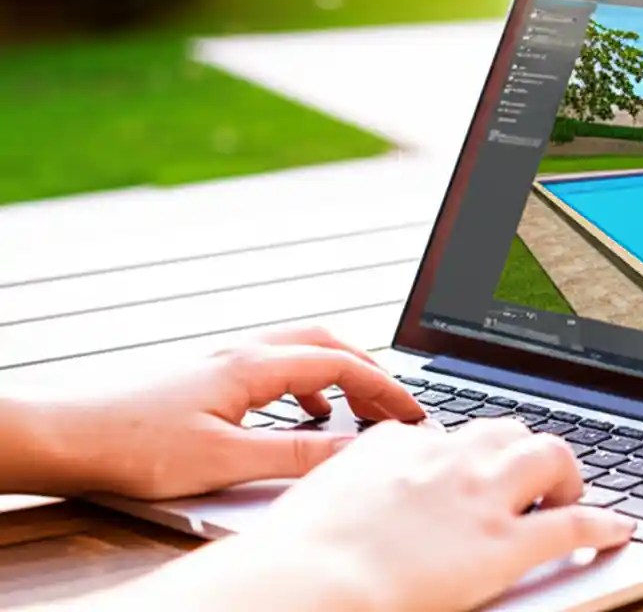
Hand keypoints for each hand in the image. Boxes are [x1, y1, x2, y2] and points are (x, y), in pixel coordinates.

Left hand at [7, 326, 423, 498]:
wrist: (68, 434)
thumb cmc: (136, 445)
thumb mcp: (227, 459)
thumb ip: (296, 454)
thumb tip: (353, 450)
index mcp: (253, 366)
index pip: (340, 365)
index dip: (385, 389)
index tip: (414, 414)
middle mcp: (242, 353)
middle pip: (326, 342)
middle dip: (369, 371)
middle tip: (396, 406)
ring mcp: (223, 362)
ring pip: (299, 351)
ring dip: (337, 373)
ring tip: (356, 411)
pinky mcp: (208, 378)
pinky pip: (274, 367)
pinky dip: (305, 384)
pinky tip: (299, 415)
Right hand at [93, 420, 636, 611]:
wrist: (306, 582)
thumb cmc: (297, 556)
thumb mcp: (320, 497)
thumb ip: (353, 481)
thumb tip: (358, 486)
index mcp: (398, 446)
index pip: (449, 433)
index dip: (469, 452)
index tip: (475, 466)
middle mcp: (447, 459)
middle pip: (508, 431)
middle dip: (523, 450)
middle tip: (529, 477)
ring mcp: (480, 498)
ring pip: (551, 457)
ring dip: (566, 475)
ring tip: (570, 493)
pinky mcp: (506, 544)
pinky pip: (572, 524)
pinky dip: (602, 525)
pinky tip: (616, 529)